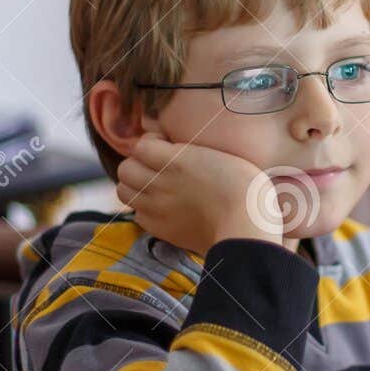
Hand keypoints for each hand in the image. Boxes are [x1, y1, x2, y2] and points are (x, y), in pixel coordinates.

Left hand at [116, 134, 283, 252]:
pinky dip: (145, 209)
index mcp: (175, 161)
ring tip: (156, 186)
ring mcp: (157, 208)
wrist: (245, 227)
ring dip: (136, 186)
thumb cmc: (243, 186)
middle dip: (139, 163)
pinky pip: (137, 215)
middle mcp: (160, 184)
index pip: (141, 145)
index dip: (153, 141)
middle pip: (126, 168)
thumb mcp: (220, 154)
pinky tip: (163, 206)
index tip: (168, 144)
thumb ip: (189, 151)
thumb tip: (171, 149)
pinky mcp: (160, 229)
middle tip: (159, 165)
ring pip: (123, 191)